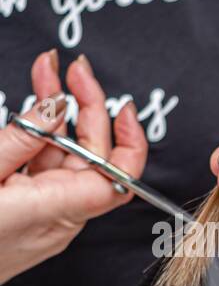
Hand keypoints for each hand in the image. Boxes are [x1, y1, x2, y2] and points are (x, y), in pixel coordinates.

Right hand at [0, 51, 146, 285]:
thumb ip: (21, 139)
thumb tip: (56, 106)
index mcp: (58, 210)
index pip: (119, 177)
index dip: (129, 140)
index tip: (122, 105)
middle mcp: (60, 217)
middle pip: (93, 158)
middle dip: (86, 107)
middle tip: (69, 68)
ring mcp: (45, 216)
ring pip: (65, 158)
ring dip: (58, 115)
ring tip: (43, 73)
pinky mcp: (27, 213)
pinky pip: (43, 170)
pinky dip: (39, 139)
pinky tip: (31, 113)